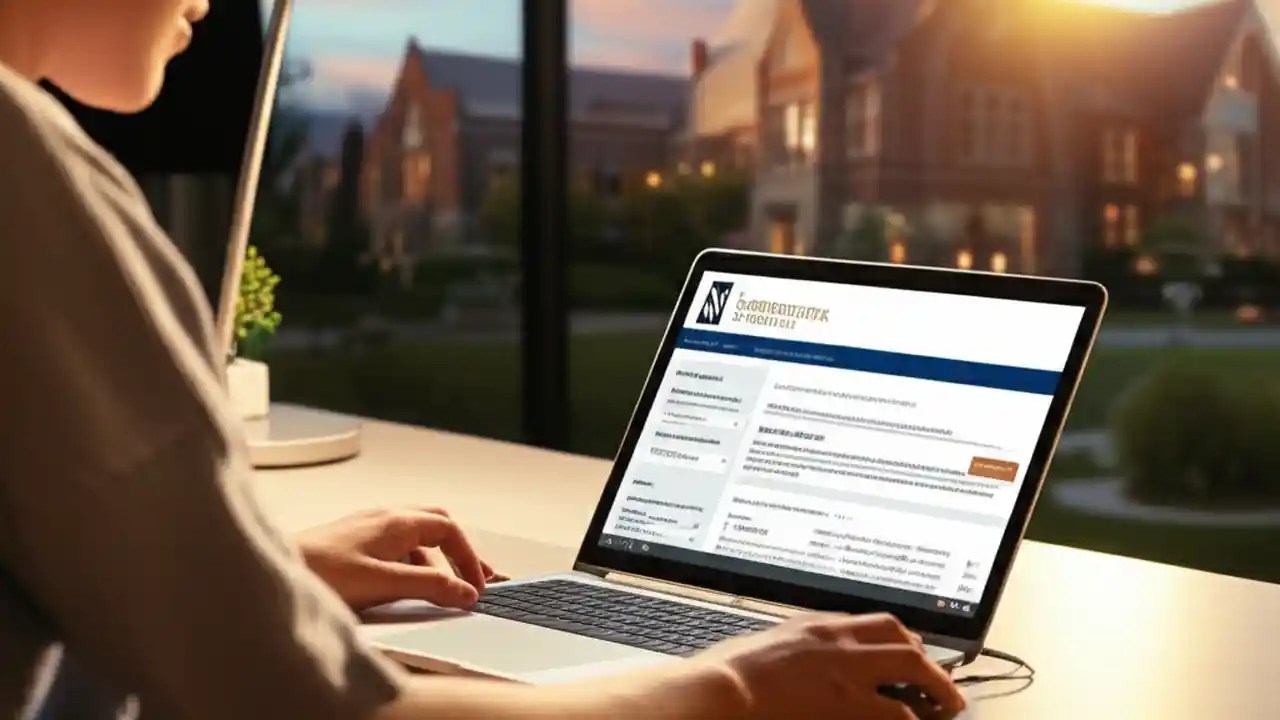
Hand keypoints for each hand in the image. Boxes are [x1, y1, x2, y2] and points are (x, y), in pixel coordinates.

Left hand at [296, 507, 506, 610]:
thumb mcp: (382, 582)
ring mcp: (366, 527)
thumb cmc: (320, 571)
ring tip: (444, 586)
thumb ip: (427, 586)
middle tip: (475, 577)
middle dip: (459, 550)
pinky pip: (394, 545)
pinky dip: (412, 561)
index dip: (468, 557)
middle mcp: (384, 517)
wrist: (274, 567)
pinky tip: (405, 582)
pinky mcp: (351, 540)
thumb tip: (465, 593)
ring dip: (435, 559)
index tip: (475, 587)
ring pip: (414, 535)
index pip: (449, 530)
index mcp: (396, 521)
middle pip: (436, 524)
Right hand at [686, 613, 965, 719]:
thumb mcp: (768, 641)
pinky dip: (908, 718)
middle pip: (903, 644)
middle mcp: (840, 645)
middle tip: (945, 687)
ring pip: (911, 675)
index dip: (904, 641)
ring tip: (946, 709)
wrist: (720, 691)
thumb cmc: (729, 672)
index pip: (877, 624)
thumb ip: (797, 641)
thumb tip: (805, 648)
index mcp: (819, 628)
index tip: (915, 654)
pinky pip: (895, 713)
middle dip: (930, 665)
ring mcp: (847, 676)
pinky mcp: (848, 707)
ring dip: (934, 692)